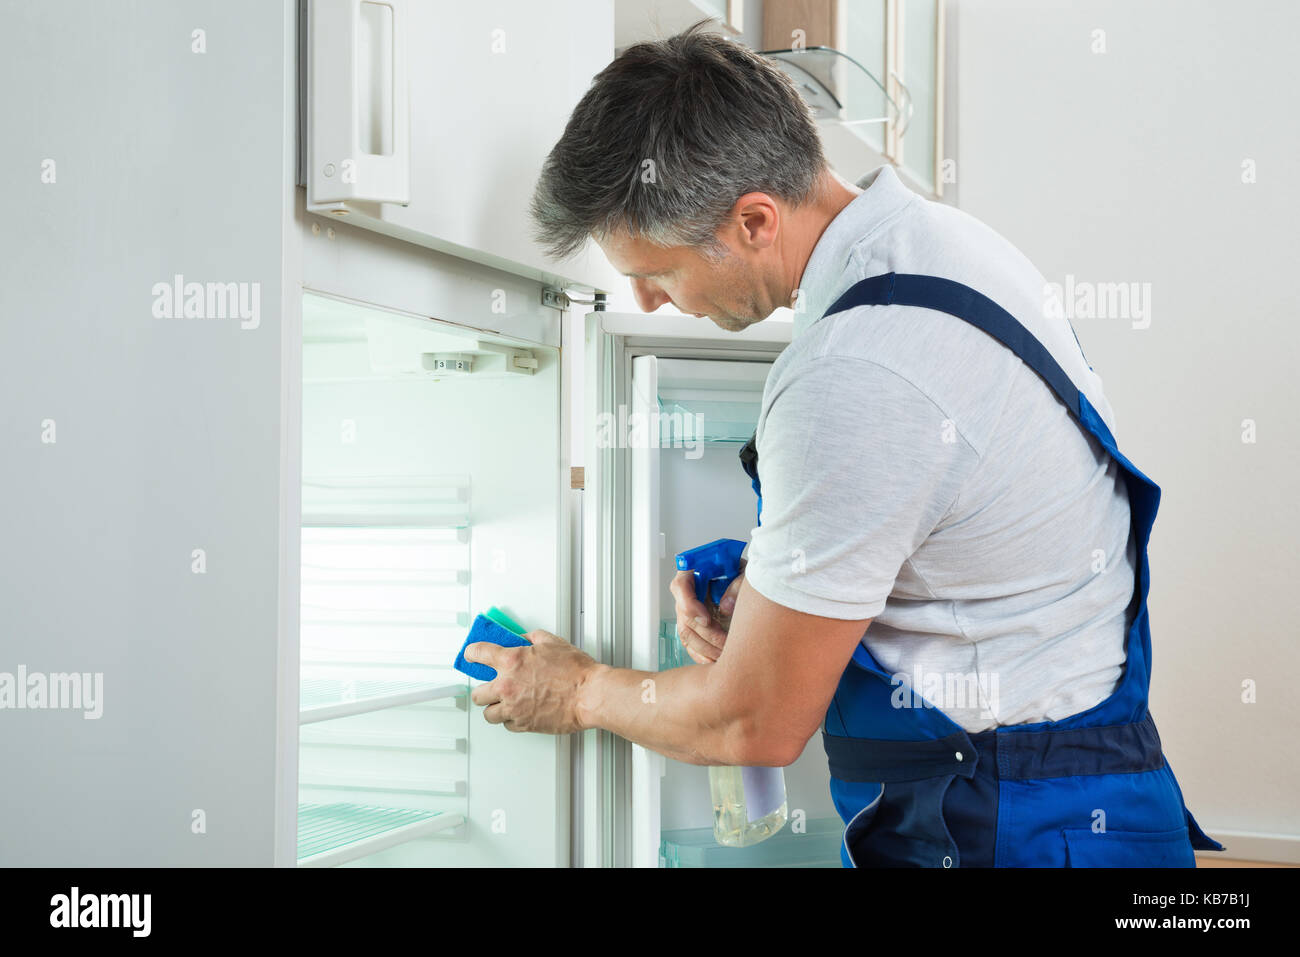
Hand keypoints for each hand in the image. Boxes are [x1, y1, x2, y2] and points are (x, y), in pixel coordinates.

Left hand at [466, 629, 599, 733]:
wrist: (589, 695)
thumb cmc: (575, 672)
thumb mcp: (552, 643)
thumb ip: (532, 639)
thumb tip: (523, 639)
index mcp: (511, 661)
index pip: (477, 654)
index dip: (472, 654)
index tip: (471, 655)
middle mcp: (507, 686)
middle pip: (476, 693)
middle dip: (482, 689)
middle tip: (490, 687)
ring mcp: (513, 707)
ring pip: (488, 714)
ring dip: (494, 708)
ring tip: (503, 704)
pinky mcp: (524, 724)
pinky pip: (507, 725)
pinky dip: (510, 720)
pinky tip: (518, 712)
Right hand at [668, 559, 745, 664]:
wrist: (741, 580)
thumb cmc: (738, 572)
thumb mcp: (742, 572)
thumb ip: (736, 585)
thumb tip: (726, 607)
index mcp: (693, 572)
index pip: (680, 586)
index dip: (690, 605)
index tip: (706, 620)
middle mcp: (686, 592)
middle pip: (685, 616)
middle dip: (706, 633)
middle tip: (725, 642)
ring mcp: (686, 610)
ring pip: (686, 633)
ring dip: (705, 647)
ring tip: (725, 654)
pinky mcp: (692, 625)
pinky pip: (690, 644)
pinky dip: (701, 655)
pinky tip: (715, 660)